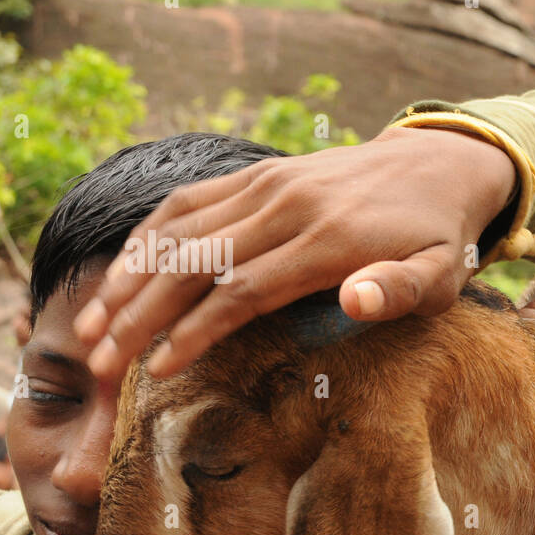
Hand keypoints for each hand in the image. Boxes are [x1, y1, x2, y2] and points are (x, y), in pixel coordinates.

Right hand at [72, 126, 517, 381]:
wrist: (439, 163)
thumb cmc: (440, 238)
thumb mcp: (442, 275)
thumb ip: (402, 291)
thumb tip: (356, 300)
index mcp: (329, 242)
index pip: (243, 291)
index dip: (194, 332)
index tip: (158, 370)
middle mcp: (288, 207)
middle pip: (197, 262)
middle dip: (142, 314)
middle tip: (102, 361)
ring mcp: (267, 184)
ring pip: (180, 230)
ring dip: (130, 275)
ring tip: (92, 324)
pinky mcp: (257, 174)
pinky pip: (190, 202)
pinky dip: (147, 235)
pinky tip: (119, 271)